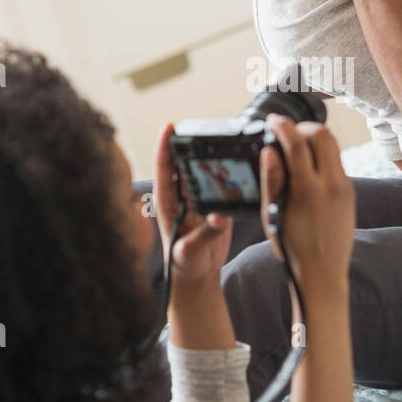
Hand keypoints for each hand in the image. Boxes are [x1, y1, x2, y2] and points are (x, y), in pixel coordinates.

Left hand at [154, 123, 232, 286]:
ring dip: (211, 155)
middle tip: (203, 126)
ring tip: (224, 140)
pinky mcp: (215, 203)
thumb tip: (218, 217)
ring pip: (204, 168)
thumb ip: (203, 235)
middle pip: (184, 161)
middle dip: (191, 143)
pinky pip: (221, 182)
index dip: (165, 145)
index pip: (163, 167)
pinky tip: (237, 161)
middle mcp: (181, 195)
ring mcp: (198, 197)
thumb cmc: (184, 264)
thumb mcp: (188, 252)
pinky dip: (228, 171)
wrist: (198, 275)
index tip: (169, 126)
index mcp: (167, 201)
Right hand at [259, 115, 354, 293]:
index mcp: (308, 191)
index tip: (272, 120)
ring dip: (314, 139)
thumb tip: (269, 150)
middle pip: (323, 135)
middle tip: (286, 132)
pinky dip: (321, 156)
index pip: (297, 144)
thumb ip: (272, 180)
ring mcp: (344, 188)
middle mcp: (331, 186)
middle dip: (303, 127)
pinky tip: (307, 168)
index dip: (283, 126)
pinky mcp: (350, 193)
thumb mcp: (273, 215)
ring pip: (333, 146)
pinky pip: (337, 163)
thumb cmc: (292, 248)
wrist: (322, 273)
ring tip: (295, 148)